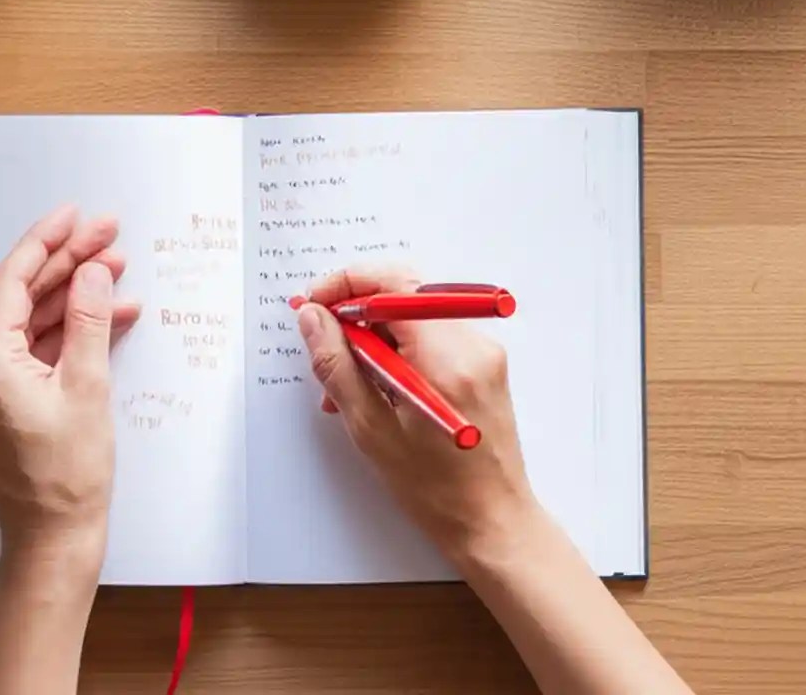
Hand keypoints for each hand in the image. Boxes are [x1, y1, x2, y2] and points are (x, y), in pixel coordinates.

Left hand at [0, 205, 140, 566]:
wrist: (52, 537)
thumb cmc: (67, 478)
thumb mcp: (87, 388)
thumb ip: (88, 321)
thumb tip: (92, 273)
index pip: (10, 282)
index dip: (46, 242)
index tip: (74, 216)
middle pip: (16, 297)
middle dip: (64, 265)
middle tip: (106, 238)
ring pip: (23, 322)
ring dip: (68, 296)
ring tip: (114, 271)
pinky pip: (24, 351)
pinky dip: (60, 333)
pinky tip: (102, 316)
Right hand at [296, 267, 537, 564]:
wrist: (491, 521)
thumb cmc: (435, 489)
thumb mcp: (371, 429)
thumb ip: (337, 365)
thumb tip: (313, 318)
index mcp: (446, 358)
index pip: (392, 285)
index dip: (345, 286)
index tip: (313, 304)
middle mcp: (472, 344)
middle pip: (403, 294)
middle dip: (355, 312)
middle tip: (321, 343)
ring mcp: (483, 352)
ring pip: (412, 316)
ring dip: (373, 337)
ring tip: (343, 385)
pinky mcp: (483, 364)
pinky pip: (430, 337)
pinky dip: (396, 352)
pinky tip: (375, 389)